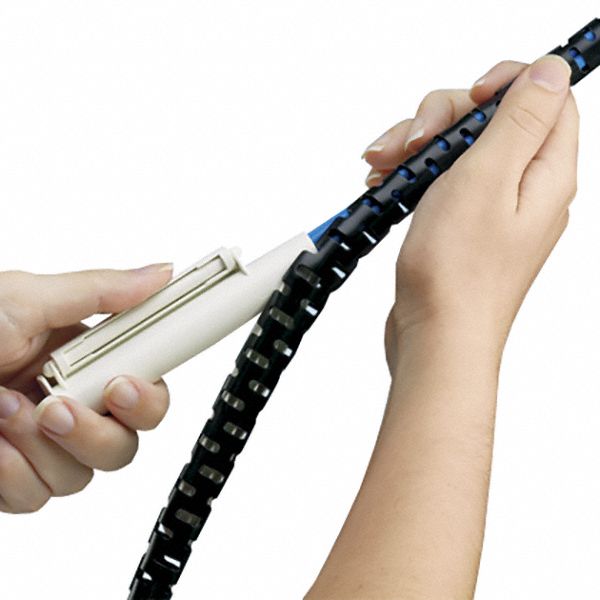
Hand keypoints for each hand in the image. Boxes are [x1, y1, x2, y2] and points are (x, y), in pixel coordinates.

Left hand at [0, 263, 172, 512]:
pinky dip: (12, 474)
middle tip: (57, 405)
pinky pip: (38, 495)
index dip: (147, 394)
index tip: (124, 385)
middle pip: (125, 439)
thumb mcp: (24, 299)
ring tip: (1, 410)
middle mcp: (67, 401)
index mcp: (80, 357)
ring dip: (42, 446)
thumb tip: (160, 274)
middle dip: (95, 430)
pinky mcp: (11, 478)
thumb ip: (100, 291)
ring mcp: (38, 443)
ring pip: (85, 473)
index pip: (144, 384)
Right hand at [362, 56, 577, 365]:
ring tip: (383, 167)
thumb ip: (520, 120)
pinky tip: (388, 184)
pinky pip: (444, 181)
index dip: (507, 84)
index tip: (469, 98)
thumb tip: (548, 71)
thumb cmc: (457, 274)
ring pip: (459, 150)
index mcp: (545, 174)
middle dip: (443, 120)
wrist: (436, 338)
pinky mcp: (463, 227)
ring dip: (418, 147)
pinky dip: (414, 175)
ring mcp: (491, 210)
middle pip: (491, 121)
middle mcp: (524, 190)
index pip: (546, 99)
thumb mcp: (487, 179)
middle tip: (411, 143)